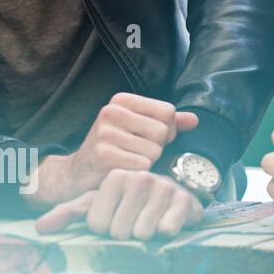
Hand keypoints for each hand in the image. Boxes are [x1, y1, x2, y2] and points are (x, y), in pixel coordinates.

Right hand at [23, 93, 198, 207]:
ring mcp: (105, 133)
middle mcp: (111, 111)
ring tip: (128, 160)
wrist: (78, 173)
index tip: (149, 136)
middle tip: (137, 152)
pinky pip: (143, 166)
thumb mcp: (140, 128)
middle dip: (157, 147)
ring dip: (148, 161)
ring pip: (155, 150)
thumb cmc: (116, 148)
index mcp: (122, 100)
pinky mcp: (103, 155)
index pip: (168, 112)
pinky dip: (139, 172)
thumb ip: (168, 123)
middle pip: (163, 131)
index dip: (168, 129)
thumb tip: (195, 120)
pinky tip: (123, 170)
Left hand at [33, 169, 203, 240]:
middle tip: (134, 221)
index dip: (106, 229)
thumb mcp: (98, 204)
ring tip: (150, 222)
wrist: (172, 197)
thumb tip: (38, 228)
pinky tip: (167, 222)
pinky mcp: (185, 201)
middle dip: (126, 234)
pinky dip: (165, 233)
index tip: (116, 217)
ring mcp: (165, 188)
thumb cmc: (129, 203)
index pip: (98, 225)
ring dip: (145, 235)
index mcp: (116, 177)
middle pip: (119, 231)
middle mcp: (141, 178)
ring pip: (142, 233)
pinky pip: (166, 230)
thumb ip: (68, 213)